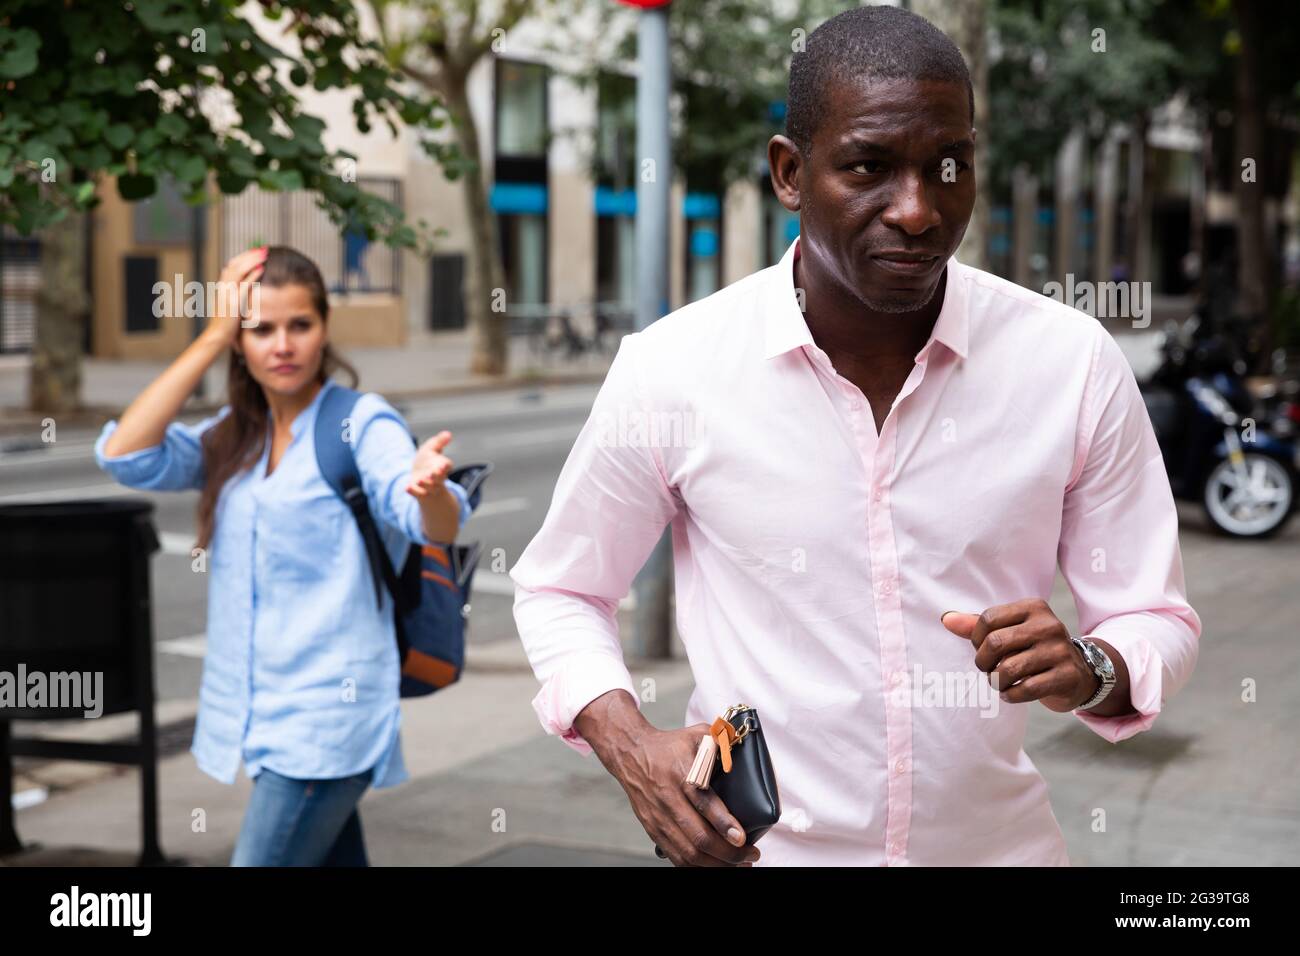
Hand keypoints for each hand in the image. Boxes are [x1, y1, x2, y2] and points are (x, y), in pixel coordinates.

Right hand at [204, 246, 266, 345]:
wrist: (216, 337)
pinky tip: (262, 268)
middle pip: (235, 264)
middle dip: (250, 255)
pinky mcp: (234, 303)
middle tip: (263, 248)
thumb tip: (244, 291)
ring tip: (265, 254)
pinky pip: (244, 285)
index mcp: (222, 288)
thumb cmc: (225, 326)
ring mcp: (227, 295)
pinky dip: (253, 275)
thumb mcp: (229, 307)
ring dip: (252, 261)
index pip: (232, 266)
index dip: (244, 258)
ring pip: (239, 271)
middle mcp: (223, 288)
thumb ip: (235, 297)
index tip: (256, 252)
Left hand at [406, 430, 453, 497]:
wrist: (420, 478)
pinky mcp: (419, 492)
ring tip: (420, 480)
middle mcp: (437, 477)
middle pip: (439, 478)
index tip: (443, 465)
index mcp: (442, 466)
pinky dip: (413, 491)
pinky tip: (407, 487)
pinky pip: (417, 493)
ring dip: (425, 484)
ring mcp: (428, 486)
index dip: (445, 466)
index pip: (446, 466)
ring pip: (429, 486)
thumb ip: (439, 441)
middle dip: (436, 476)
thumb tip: (448, 434)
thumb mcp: (432, 448)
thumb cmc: (428, 461)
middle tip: (432, 474)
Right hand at [608, 722, 760, 866]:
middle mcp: (669, 799)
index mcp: (682, 774)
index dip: (723, 823)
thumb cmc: (669, 745)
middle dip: (728, 853)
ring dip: (716, 865)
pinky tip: (715, 866)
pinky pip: (676, 857)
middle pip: (698, 836)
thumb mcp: (697, 735)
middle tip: (751, 855)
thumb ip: (722, 741)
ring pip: (688, 853)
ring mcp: (659, 818)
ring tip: (739, 866)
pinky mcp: (653, 830)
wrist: (630, 754)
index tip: (741, 837)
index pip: (703, 803)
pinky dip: (697, 867)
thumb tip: (745, 745)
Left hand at [941, 599, 1097, 711]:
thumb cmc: (1032, 649)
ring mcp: (1060, 650)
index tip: (982, 650)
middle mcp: (1049, 625)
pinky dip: (1011, 695)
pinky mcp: (1067, 676)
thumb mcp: (1010, 631)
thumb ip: (976, 625)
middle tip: (987, 670)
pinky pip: (1026, 689)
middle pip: (996, 643)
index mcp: (1033, 607)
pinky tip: (1011, 693)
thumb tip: (946, 619)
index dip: (976, 639)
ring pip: (1009, 669)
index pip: (988, 619)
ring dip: (996, 681)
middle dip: (983, 662)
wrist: (1078, 673)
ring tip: (999, 682)